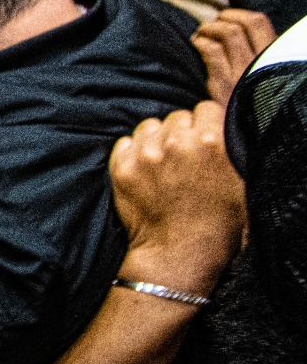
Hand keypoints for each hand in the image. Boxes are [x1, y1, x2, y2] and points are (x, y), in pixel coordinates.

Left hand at [110, 102, 243, 296]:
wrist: (179, 254)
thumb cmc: (218, 224)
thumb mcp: (241, 182)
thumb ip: (230, 148)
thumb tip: (222, 126)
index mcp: (212, 142)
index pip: (204, 109)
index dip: (206, 124)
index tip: (204, 138)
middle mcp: (177, 142)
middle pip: (177, 116)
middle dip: (182, 132)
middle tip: (184, 156)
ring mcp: (146, 154)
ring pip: (150, 126)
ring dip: (157, 139)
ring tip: (164, 162)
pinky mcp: (122, 167)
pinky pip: (126, 142)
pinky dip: (134, 151)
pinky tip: (145, 170)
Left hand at [193, 7, 275, 105]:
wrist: (248, 138)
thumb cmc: (251, 108)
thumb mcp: (260, 80)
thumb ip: (255, 60)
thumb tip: (235, 36)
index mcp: (274, 59)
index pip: (260, 22)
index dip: (238, 14)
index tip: (225, 17)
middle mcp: (262, 63)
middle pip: (243, 23)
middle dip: (222, 17)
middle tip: (209, 24)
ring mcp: (244, 73)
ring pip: (228, 32)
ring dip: (209, 28)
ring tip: (200, 34)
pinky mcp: (225, 85)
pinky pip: (212, 51)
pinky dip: (201, 42)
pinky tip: (196, 45)